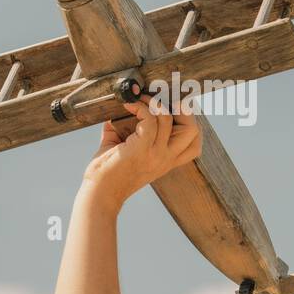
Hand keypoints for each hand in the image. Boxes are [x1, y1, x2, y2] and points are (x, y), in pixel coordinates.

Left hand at [82, 91, 202, 210]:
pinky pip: (149, 118)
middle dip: (182, 110)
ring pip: (168, 118)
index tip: (174, 108)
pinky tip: (128, 105)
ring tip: (139, 99)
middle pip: (192, 130)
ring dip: (153, 102)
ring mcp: (156, 153)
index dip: (190, 123)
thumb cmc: (107, 176)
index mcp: (166, 162)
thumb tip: (115, 116)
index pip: (194, 145)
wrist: (98, 194)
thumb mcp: (123, 153)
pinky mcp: (142, 148)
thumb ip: (123, 134)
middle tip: (162, 101)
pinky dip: (140, 107)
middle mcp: (165, 158)